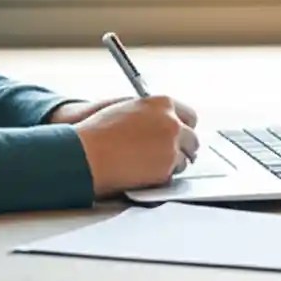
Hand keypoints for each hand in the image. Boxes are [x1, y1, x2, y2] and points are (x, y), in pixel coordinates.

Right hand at [73, 96, 200, 198]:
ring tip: (147, 164)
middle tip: (171, 154)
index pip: (189, 116)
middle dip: (184, 148)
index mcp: (163, 104)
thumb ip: (152, 115)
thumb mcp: (129, 110)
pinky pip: (172, 175)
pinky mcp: (167, 167)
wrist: (87, 153)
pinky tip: (143, 172)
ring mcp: (172, 146)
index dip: (185, 128)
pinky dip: (162, 176)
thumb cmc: (99, 132)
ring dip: (172, 163)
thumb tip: (164, 124)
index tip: (181, 135)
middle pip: (192, 139)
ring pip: (185, 159)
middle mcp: (172, 123)